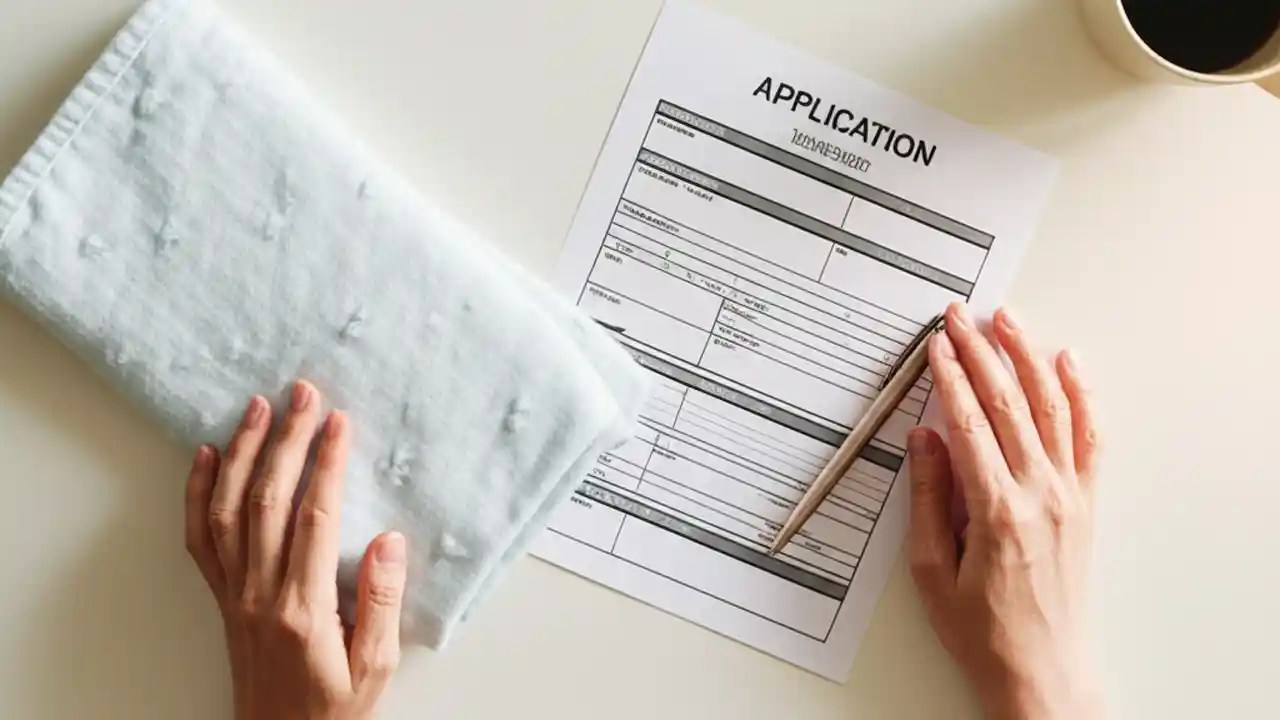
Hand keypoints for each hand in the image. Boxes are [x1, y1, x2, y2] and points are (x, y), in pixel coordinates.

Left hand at [184, 380, 408, 719]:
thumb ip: (382, 603)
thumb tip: (387, 541)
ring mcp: (234, 595)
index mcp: (303, 609)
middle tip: (302, 394)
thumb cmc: (332, 711)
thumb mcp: (375, 667)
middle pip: (268, 501)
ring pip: (229, 510)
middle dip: (286, 440)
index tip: (337, 422)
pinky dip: (199, 493)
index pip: (314, 518)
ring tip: (257, 408)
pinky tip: (209, 458)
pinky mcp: (222, 599)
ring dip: (243, 454)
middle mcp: (259, 595)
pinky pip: (201, 539)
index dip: (326, 464)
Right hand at [908, 304, 1101, 719]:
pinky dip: (1080, 394)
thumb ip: (928, 497)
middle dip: (980, 352)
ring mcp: (1068, 495)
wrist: (1040, 668)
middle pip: (1008, 404)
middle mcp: (1039, 494)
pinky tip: (1066, 362)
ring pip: (1051, 408)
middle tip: (958, 317)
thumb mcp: (930, 568)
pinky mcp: (1085, 503)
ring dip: (1027, 357)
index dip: (948, 378)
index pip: (968, 423)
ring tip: (1007, 320)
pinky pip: (1088, 436)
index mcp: (995, 510)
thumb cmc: (980, 628)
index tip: (934, 345)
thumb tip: (925, 438)